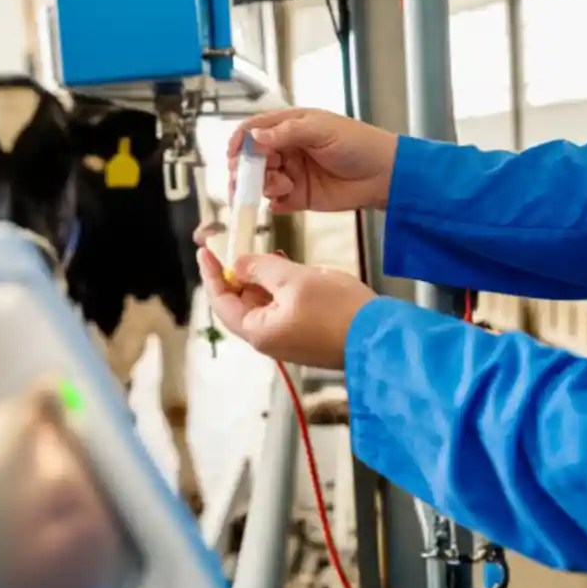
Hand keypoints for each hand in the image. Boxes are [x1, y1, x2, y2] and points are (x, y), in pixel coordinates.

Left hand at [197, 248, 376, 369]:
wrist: (381, 338)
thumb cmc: (338, 310)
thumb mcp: (294, 279)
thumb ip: (261, 268)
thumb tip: (239, 264)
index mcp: (259, 331)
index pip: (222, 302)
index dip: (212, 274)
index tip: (205, 251)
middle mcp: (269, 340)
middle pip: (241, 305)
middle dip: (238, 275)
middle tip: (237, 247)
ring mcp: (289, 340)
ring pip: (264, 305)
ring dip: (262, 279)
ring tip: (267, 254)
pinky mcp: (307, 337)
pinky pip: (283, 310)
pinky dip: (281, 289)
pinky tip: (290, 270)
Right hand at [227, 108, 398, 212]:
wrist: (384, 174)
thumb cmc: (358, 143)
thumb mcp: (322, 129)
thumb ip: (287, 132)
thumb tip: (256, 137)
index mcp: (290, 127)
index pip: (254, 130)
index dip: (240, 141)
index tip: (234, 154)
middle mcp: (286, 150)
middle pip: (252, 159)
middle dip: (245, 168)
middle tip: (246, 177)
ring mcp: (291, 174)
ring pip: (261, 181)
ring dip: (261, 185)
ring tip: (280, 185)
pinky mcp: (298, 197)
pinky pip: (275, 202)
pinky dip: (273, 202)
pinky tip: (284, 199)